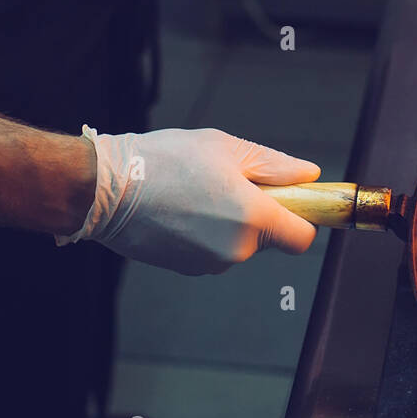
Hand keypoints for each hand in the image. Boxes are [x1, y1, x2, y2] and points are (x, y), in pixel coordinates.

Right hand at [58, 127, 319, 275]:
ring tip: (198, 191)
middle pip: (269, 237)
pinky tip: (182, 207)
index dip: (303, 217)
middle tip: (229, 181)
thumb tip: (310, 176)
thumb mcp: (228, 149)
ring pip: (239, 243)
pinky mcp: (187, 269)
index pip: (303, 237)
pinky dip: (206, 232)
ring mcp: (210, 264)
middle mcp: (236, 250)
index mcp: (253, 218)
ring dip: (230, 222)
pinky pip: (213, 250)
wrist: (107, 189)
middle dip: (259, 212)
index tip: (292, 200)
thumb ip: (276, 166)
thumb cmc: (166, 161)